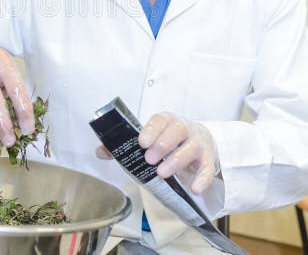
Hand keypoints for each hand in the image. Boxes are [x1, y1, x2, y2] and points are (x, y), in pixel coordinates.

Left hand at [94, 111, 218, 193]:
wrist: (198, 138)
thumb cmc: (167, 139)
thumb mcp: (148, 138)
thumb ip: (124, 146)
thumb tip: (99, 152)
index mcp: (166, 120)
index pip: (160, 119)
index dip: (151, 129)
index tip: (142, 142)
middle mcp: (184, 128)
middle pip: (178, 130)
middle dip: (163, 145)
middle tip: (149, 160)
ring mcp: (198, 143)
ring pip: (192, 148)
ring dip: (177, 161)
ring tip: (162, 173)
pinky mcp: (208, 159)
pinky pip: (208, 168)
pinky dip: (203, 178)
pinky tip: (194, 188)